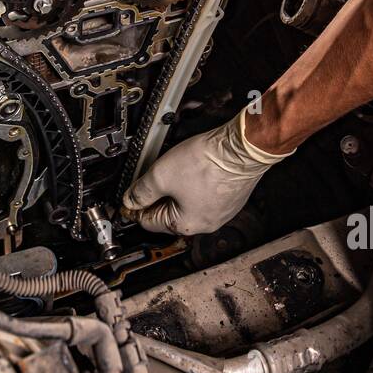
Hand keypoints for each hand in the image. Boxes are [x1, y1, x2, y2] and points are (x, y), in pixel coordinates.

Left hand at [120, 110, 292, 235]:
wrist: (242, 148)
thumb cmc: (209, 163)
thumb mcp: (161, 175)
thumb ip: (141, 191)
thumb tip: (130, 201)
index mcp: (187, 225)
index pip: (149, 222)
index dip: (136, 207)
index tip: (130, 198)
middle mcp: (207, 223)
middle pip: (169, 214)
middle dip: (158, 197)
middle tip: (152, 178)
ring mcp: (221, 211)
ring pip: (187, 203)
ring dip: (177, 189)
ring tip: (174, 169)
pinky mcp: (230, 196)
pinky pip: (204, 194)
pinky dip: (195, 184)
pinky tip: (193, 169)